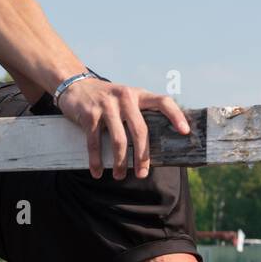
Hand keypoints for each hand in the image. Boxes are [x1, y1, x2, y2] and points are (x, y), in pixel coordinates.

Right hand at [57, 78, 189, 179]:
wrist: (75, 85)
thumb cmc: (105, 99)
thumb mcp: (125, 99)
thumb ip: (137, 114)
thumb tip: (151, 145)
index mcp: (138, 94)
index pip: (163, 102)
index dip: (176, 116)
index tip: (184, 132)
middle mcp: (125, 98)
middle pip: (140, 130)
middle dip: (142, 156)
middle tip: (142, 173)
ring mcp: (107, 106)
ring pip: (118, 140)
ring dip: (119, 162)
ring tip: (119, 176)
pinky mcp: (90, 115)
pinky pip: (95, 142)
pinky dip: (96, 160)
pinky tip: (97, 172)